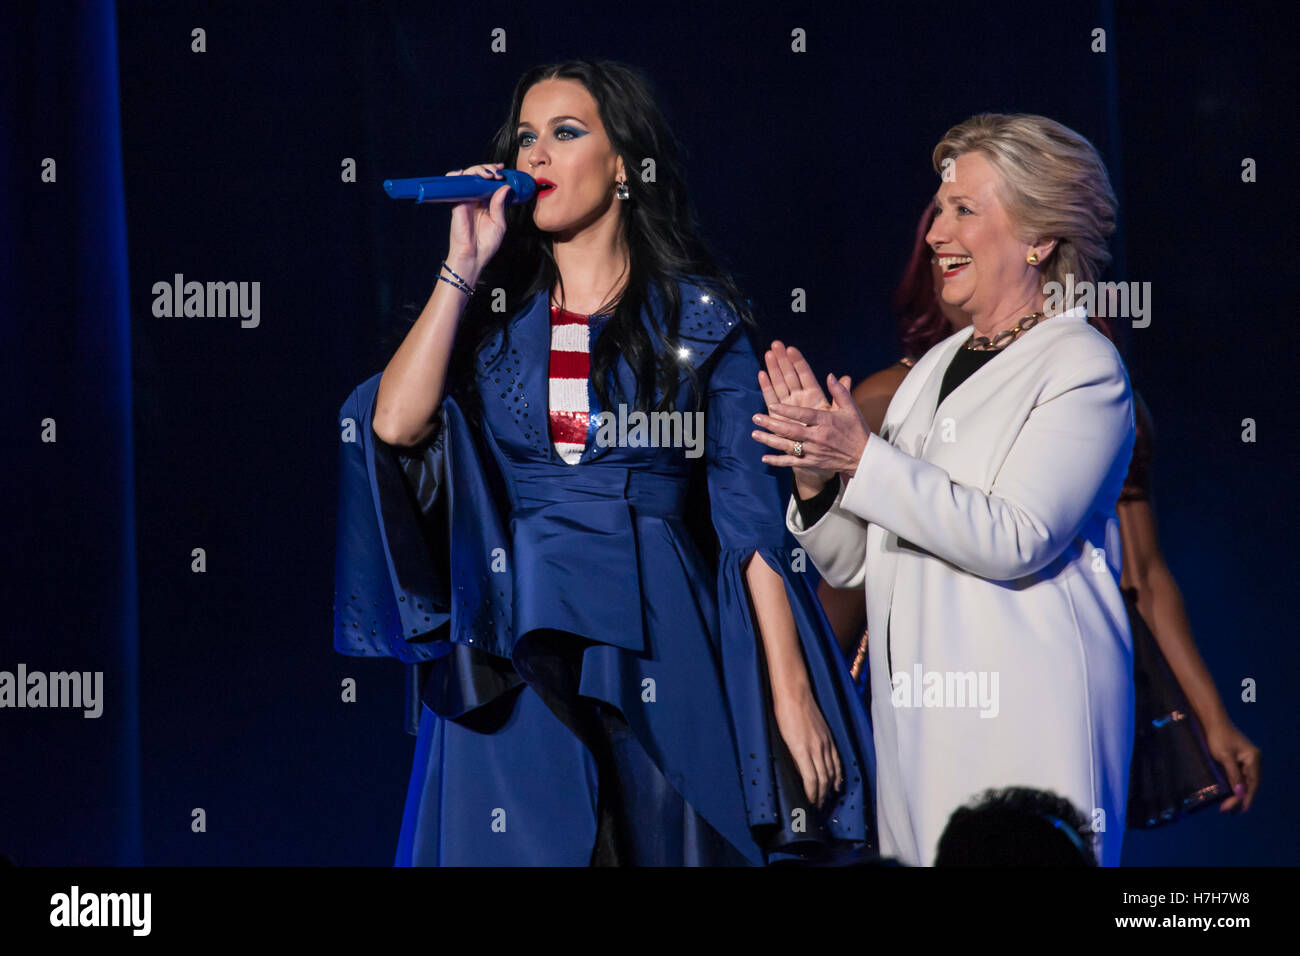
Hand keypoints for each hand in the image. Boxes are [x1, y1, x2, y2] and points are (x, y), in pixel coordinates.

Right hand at [445, 162, 512, 279]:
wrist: (473, 256)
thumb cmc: (486, 243)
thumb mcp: (499, 222)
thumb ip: (499, 204)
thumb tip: (504, 187)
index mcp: (486, 203)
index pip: (489, 182)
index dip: (494, 173)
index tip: (503, 170)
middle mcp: (475, 199)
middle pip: (478, 176)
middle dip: (488, 169)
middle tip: (497, 173)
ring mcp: (465, 200)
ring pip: (467, 177)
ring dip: (477, 170)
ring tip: (488, 174)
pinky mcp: (456, 203)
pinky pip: (455, 186)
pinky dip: (457, 176)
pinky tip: (464, 173)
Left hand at [753, 373, 873, 482]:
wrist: (863, 458)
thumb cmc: (856, 430)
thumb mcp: (851, 409)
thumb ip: (840, 392)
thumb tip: (831, 375)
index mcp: (826, 422)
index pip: (804, 415)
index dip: (787, 411)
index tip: (773, 405)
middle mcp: (818, 437)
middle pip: (791, 430)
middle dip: (772, 424)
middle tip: (756, 417)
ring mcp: (814, 451)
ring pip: (788, 446)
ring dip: (770, 440)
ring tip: (754, 434)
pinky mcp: (812, 463)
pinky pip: (792, 463)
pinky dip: (778, 461)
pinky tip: (764, 458)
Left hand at [772, 685, 843, 807]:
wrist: (794, 693)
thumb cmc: (783, 714)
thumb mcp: (783, 739)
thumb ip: (792, 758)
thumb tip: (798, 774)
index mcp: (801, 750)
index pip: (810, 780)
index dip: (811, 795)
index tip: (809, 804)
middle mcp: (816, 749)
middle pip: (823, 779)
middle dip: (821, 795)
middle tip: (817, 806)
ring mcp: (825, 743)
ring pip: (831, 771)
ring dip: (829, 788)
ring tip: (826, 799)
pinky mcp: (828, 738)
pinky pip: (836, 760)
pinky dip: (838, 774)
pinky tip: (837, 782)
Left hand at [1204, 720, 1259, 811]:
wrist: (1212, 721)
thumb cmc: (1218, 737)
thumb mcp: (1225, 757)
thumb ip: (1233, 775)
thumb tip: (1240, 793)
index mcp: (1253, 758)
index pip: (1252, 782)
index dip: (1246, 797)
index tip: (1241, 809)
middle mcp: (1253, 759)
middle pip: (1249, 782)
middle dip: (1240, 797)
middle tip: (1228, 809)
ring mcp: (1246, 758)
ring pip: (1244, 780)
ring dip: (1237, 792)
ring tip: (1228, 805)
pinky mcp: (1238, 757)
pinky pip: (1239, 774)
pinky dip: (1235, 784)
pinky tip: (1229, 791)